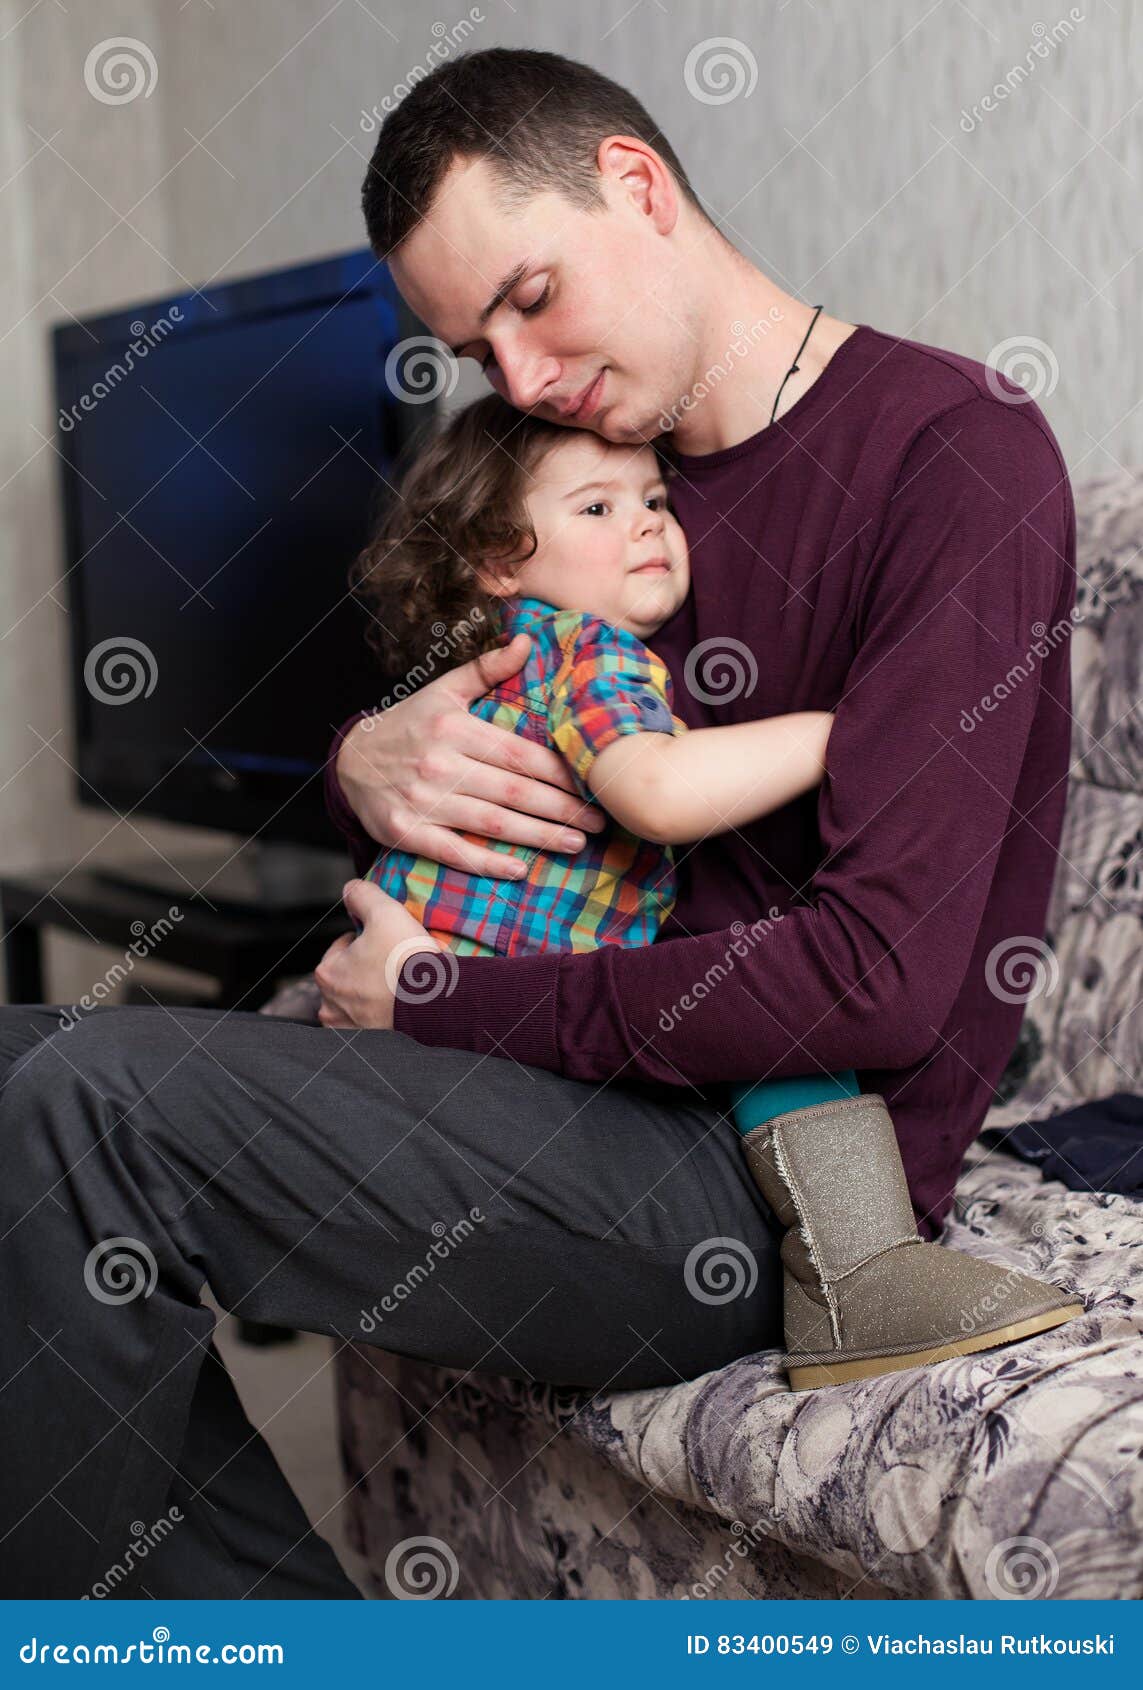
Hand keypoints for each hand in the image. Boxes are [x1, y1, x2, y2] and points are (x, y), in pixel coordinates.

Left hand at [313, 879, 444, 1029]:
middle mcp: (329, 1005)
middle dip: (370, 966)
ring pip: (359, 1000)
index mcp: (327, 972)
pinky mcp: (366, 1046)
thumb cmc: (408, 962)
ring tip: (401, 986)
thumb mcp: (386, 912)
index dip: (369, 937)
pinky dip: (381, 1016)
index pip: (345, 944)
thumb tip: (351, 889)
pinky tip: (400, 1007)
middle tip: (398, 963)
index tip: (390, 942)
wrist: (436, 1006)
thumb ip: (363, 895)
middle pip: (350, 973)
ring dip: (374, 993)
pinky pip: (370, 1024)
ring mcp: (347, 1029)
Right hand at [336, 632, 604, 878]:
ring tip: (576, 843)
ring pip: (491, 823)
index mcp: (454, 728)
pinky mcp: (406, 832)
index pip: (519, 754)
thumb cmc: (408, 724)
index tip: (593, 783)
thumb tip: (527, 641)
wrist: (350, 761)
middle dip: (562, 808)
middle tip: (599, 821)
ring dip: (538, 836)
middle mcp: (439, 764)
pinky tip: (520, 869)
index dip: (560, 773)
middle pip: (513, 791)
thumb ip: (487, 669)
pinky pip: (454, 852)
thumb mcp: (443, 690)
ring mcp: (422, 801)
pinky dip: (487, 863)